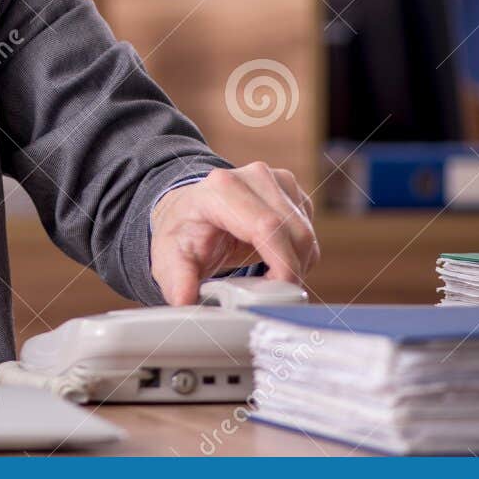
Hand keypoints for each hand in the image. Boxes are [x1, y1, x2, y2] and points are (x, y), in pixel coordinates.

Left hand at [149, 162, 319, 305]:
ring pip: (306, 234)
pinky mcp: (291, 190)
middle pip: (295, 233)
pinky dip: (299, 255)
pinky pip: (309, 232)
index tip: (279, 293)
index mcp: (222, 189)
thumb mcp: (170, 257)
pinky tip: (274, 261)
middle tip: (271, 295)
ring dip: (297, 265)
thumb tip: (184, 302)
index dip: (282, 264)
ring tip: (267, 279)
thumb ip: (177, 280)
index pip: (267, 227)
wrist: (190, 210)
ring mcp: (275, 180)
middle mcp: (253, 177)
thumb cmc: (183, 232)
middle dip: (291, 271)